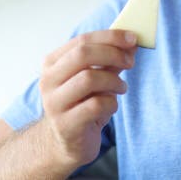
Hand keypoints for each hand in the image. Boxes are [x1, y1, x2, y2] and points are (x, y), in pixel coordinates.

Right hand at [38, 29, 136, 168]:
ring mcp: (55, 103)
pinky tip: (111, 105)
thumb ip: (110, 60)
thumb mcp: (95, 78)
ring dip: (113, 81)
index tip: (132, 38)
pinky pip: (95, 105)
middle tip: (130, 62)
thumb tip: (131, 43)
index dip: (110, 37)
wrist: (66, 142)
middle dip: (112, 54)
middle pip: (82, 54)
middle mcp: (49, 80)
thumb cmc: (81, 104)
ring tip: (121, 87)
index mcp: (52, 63)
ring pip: (88, 79)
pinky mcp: (66, 124)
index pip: (82, 40)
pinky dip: (111, 102)